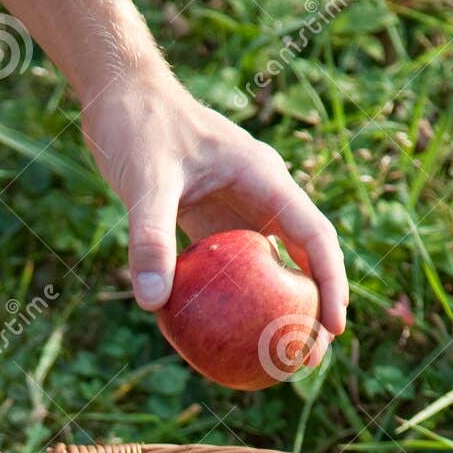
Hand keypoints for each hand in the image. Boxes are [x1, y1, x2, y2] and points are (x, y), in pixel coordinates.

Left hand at [81, 66, 346, 333]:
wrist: (118, 92)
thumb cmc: (137, 124)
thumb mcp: (144, 180)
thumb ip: (149, 237)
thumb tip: (152, 303)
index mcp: (265, 178)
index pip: (313, 236)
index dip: (330, 283)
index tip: (333, 328)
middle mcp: (260, 194)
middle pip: (304, 257)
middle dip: (315, 309)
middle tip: (310, 360)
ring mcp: (237, 207)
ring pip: (271, 265)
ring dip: (278, 309)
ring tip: (278, 358)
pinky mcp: (210, 218)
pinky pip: (230, 267)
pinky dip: (233, 300)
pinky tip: (220, 336)